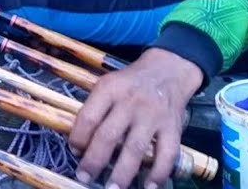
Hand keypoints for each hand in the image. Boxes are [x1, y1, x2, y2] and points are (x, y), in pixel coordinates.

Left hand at [69, 48, 202, 188]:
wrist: (168, 69)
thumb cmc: (130, 82)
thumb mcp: (107, 84)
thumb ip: (94, 109)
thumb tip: (79, 144)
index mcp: (109, 89)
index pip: (88, 117)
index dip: (78, 138)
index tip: (74, 152)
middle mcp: (130, 103)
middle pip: (108, 136)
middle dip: (94, 161)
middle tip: (84, 177)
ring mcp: (153, 116)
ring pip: (135, 148)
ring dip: (122, 173)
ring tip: (112, 188)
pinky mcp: (173, 127)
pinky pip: (166, 154)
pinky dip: (158, 173)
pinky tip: (149, 186)